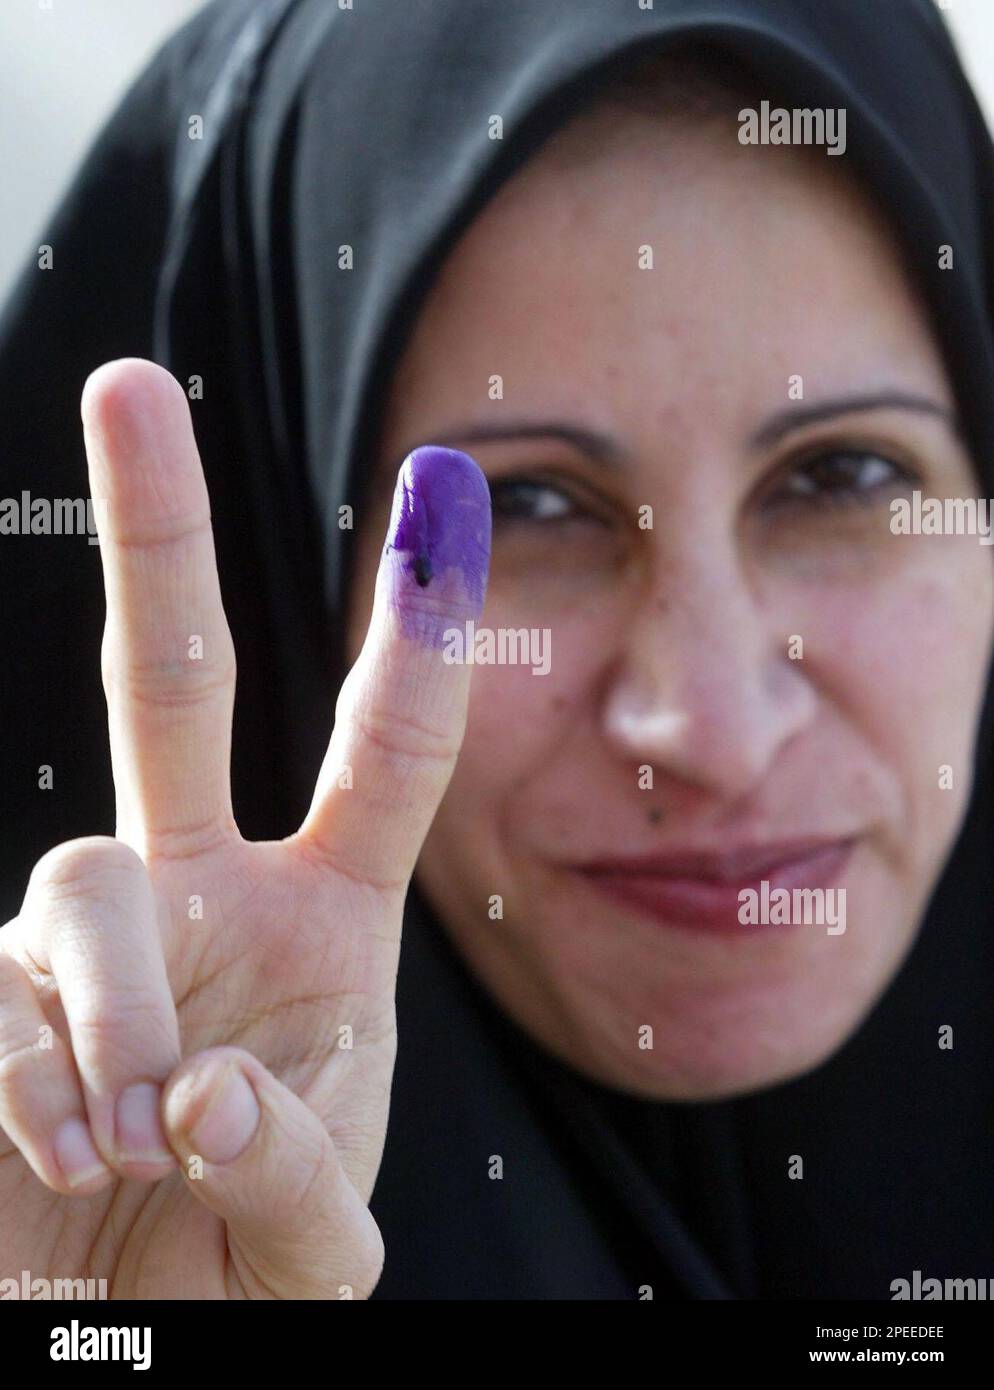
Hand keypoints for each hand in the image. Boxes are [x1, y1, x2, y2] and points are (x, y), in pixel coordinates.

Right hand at [0, 359, 489, 1298]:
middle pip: (169, 678)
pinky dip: (34, 1080)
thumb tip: (189, 1089)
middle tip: (125, 382)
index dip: (418, 639)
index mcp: (324, 915)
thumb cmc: (244, 1258)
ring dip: (108, 1014)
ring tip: (132, 1136)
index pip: (386, 755)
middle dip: (156, 534)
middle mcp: (200, 888)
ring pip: (74, 882)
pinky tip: (66, 1150)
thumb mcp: (310, 1228)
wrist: (131, 1328)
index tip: (442, 499)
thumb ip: (288, 1165)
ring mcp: (84, 934)